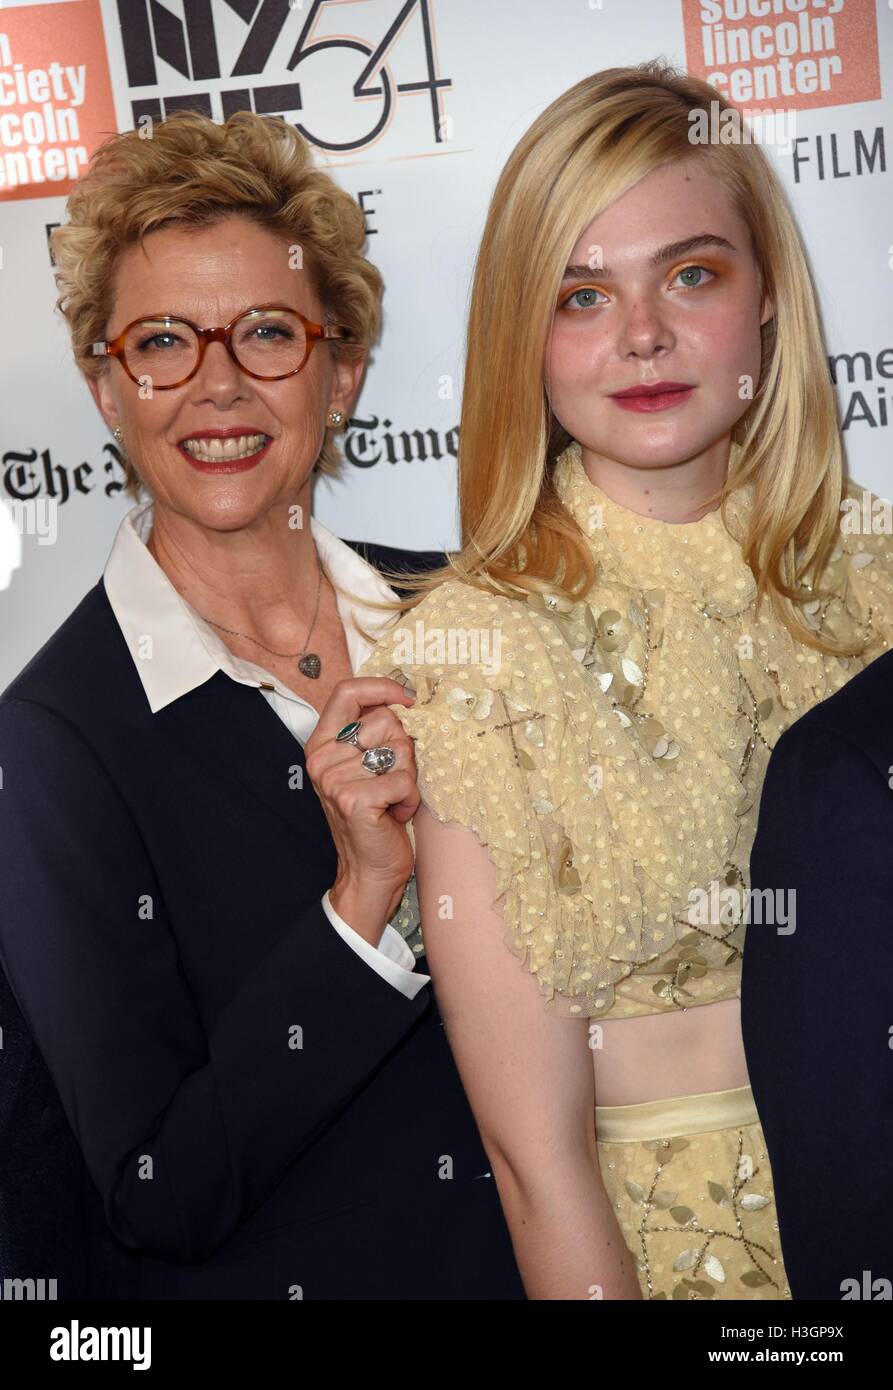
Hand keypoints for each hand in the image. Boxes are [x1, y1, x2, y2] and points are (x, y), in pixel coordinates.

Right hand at [304, 677, 418, 945]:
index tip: (407, 698)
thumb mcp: (367, 766)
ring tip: (392, 798)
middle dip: (403, 749)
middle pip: (386, 721)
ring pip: (401, 750)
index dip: (381, 687)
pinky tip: (395, 813)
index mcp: (321, 743)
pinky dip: (410, 798)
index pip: (347, 691)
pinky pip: (405, 780)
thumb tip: (404, 699)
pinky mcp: (354, 800)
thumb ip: (373, 732)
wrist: (369, 870)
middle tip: (392, 779)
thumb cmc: (376, 815)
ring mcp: (334, 779)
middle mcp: (322, 758)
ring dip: (408, 777)